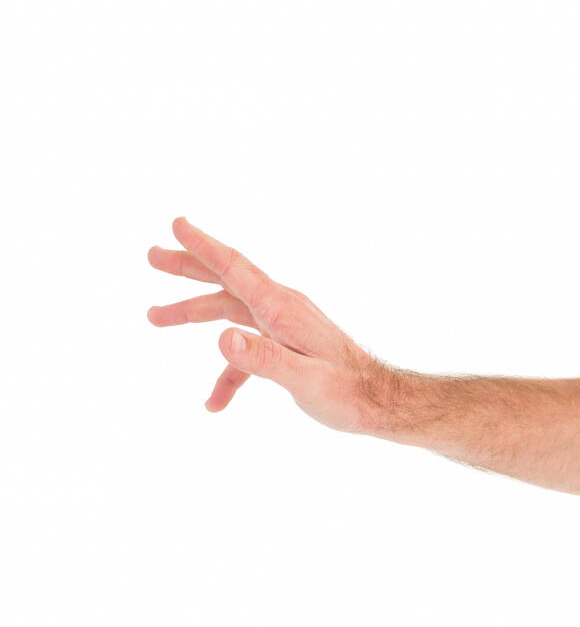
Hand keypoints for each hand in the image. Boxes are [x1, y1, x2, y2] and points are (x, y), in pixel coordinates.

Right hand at [147, 217, 386, 432]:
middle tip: (151, 256)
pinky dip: (227, 373)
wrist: (380, 402)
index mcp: (282, 309)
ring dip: (193, 312)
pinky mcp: (286, 346)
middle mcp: (281, 309)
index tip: (177, 223)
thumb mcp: (304, 380)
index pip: (237, 269)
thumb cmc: (348, 392)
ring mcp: (283, 326)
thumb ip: (264, 360)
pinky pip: (247, 351)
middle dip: (188, 267)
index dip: (204, 245)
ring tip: (154, 316)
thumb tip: (221, 338)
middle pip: (227, 280)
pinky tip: (214, 403)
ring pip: (230, 310)